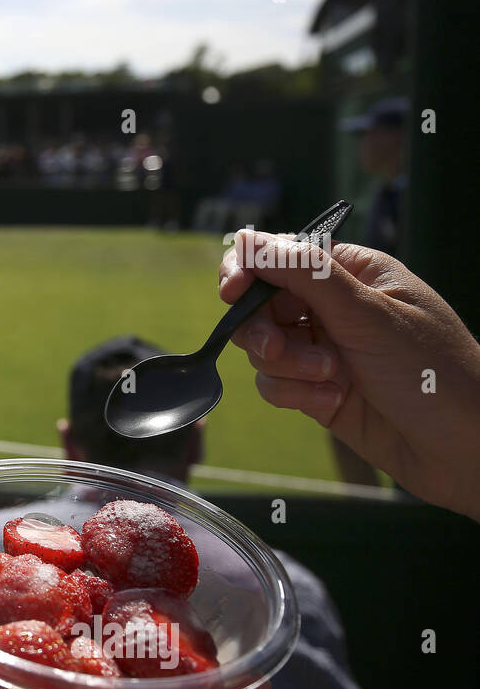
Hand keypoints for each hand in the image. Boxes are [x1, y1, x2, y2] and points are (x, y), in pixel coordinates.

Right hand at [220, 231, 479, 521]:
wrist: (463, 448)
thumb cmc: (434, 372)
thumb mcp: (368, 314)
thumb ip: (305, 273)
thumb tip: (249, 240)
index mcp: (352, 273)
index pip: (280, 256)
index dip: (248, 270)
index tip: (231, 293)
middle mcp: (334, 308)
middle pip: (261, 305)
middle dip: (265, 331)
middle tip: (277, 352)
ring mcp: (323, 349)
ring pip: (263, 348)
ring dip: (288, 367)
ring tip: (329, 380)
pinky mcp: (315, 390)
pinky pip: (274, 383)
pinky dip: (293, 393)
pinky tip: (331, 400)